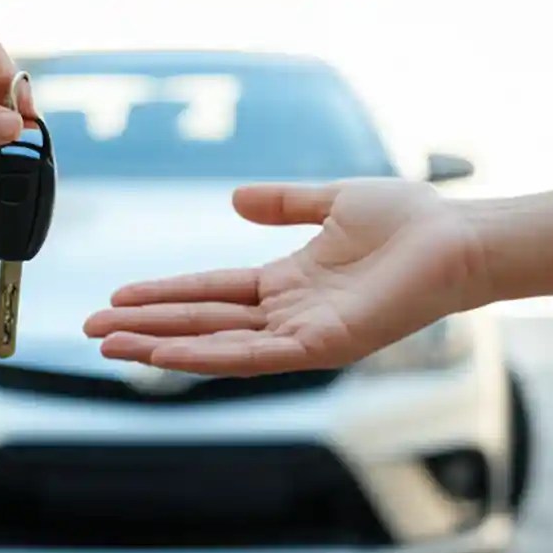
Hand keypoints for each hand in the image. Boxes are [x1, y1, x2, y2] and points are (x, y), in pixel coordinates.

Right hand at [83, 180, 492, 375]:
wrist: (460, 238)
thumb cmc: (411, 222)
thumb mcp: (333, 200)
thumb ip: (284, 202)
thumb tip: (234, 196)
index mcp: (287, 282)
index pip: (210, 292)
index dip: (163, 295)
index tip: (117, 297)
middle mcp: (288, 314)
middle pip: (202, 321)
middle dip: (146, 327)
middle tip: (92, 331)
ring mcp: (302, 334)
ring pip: (217, 344)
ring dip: (161, 346)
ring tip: (111, 346)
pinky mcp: (321, 346)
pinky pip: (252, 356)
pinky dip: (206, 356)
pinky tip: (165, 353)